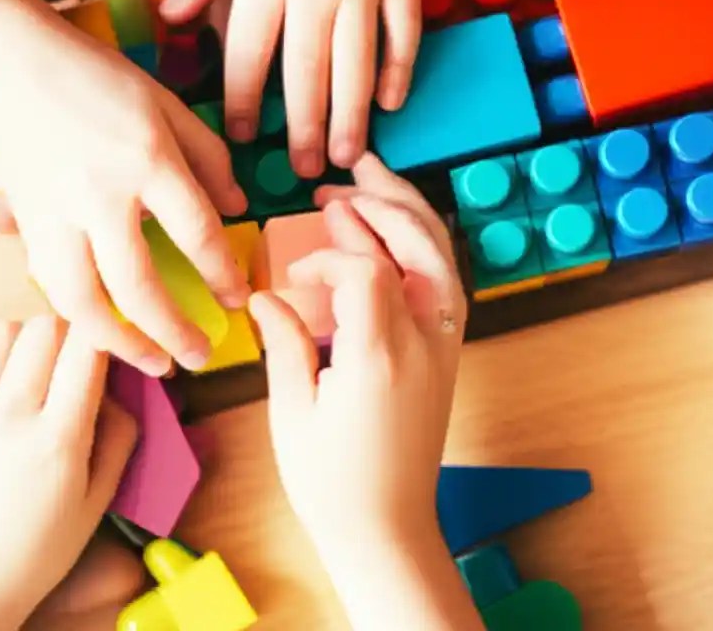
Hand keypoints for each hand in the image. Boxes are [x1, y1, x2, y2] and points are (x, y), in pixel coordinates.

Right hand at [0, 0, 249, 374]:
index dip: (223, 274)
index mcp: (148, 159)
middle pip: (140, 286)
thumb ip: (206, 155)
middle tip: (199, 357)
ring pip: (85, 300)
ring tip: (151, 363)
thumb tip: (235, 206)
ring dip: (120, 342)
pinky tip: (101, 330)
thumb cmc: (87, 71)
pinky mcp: (23, 222)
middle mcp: (101, 195)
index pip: (198, 233)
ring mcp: (55, 214)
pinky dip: (77, 315)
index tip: (239, 299)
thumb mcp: (162, 100)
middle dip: (174, 331)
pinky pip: (51, 283)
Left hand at [0, 318, 135, 623]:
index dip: (105, 340)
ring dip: (21, 338)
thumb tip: (120, 388)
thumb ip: (120, 438)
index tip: (107, 355)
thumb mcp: (98, 500)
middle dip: (66, 335)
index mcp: (59, 440)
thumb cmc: (40, 546)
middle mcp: (10, 416)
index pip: (88, 347)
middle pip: (45, 327)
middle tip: (67, 363)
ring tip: (25, 368)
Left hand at [161, 0, 421, 176]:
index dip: (242, 98)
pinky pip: (405, 29)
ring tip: (345, 154)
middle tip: (300, 169)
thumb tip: (173, 20)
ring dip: (352, 113)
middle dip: (302, 124)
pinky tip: (391, 104)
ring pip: (359, 59)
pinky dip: (400, 67)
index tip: (238, 135)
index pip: (250, 51)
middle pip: (308, 69)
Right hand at [249, 155, 465, 546]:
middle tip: (338, 187)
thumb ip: (285, 345)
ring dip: (408, 215)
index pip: (366, 270)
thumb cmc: (332, 483)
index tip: (293, 279)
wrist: (387, 529)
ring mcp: (443, 349)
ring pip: (441, 259)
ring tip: (375, 183)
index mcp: (380, 358)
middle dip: (379, 205)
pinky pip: (446, 283)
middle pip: (418, 246)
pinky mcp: (448, 357)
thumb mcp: (292, 413)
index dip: (326, 259)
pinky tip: (398, 233)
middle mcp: (423, 345)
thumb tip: (264, 296)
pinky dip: (425, 248)